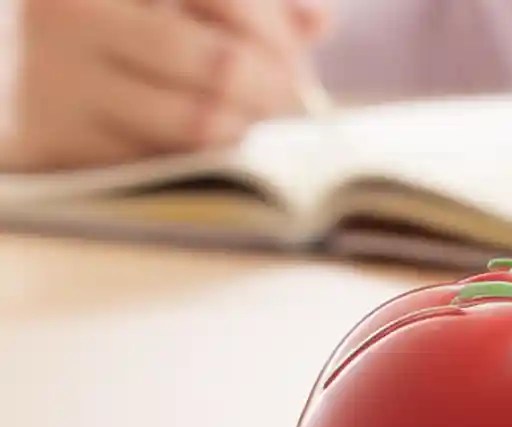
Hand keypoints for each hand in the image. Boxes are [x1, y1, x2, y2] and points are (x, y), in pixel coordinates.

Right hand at [0, 0, 330, 171]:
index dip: (273, 31)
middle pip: (222, 66)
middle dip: (269, 87)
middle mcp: (70, 12)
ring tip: (245, 116)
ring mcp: (55, 78)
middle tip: (282, 95)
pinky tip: (199, 136)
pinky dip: (198, 154)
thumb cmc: (123, 24)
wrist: (25, 70)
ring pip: (200, 123)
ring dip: (242, 127)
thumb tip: (318, 21)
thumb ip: (254, 4)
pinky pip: (164, 161)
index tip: (291, 54)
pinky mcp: (54, 138)